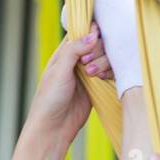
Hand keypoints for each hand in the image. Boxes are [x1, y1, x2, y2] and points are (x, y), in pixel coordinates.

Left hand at [28, 25, 110, 142]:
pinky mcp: (96, 87)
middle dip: (98, 49)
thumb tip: (93, 32)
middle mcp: (77, 61)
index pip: (81, 32)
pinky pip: (109, 73)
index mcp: (64, 53)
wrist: (53, 129)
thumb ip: (74, 50)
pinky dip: (110, 73)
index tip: (95, 37)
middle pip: (97, 43)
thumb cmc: (49, 99)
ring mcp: (88, 74)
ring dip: (104, 62)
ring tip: (94, 75)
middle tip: (88, 64)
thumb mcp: (59, 71)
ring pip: (105, 57)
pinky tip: (103, 79)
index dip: (91, 30)